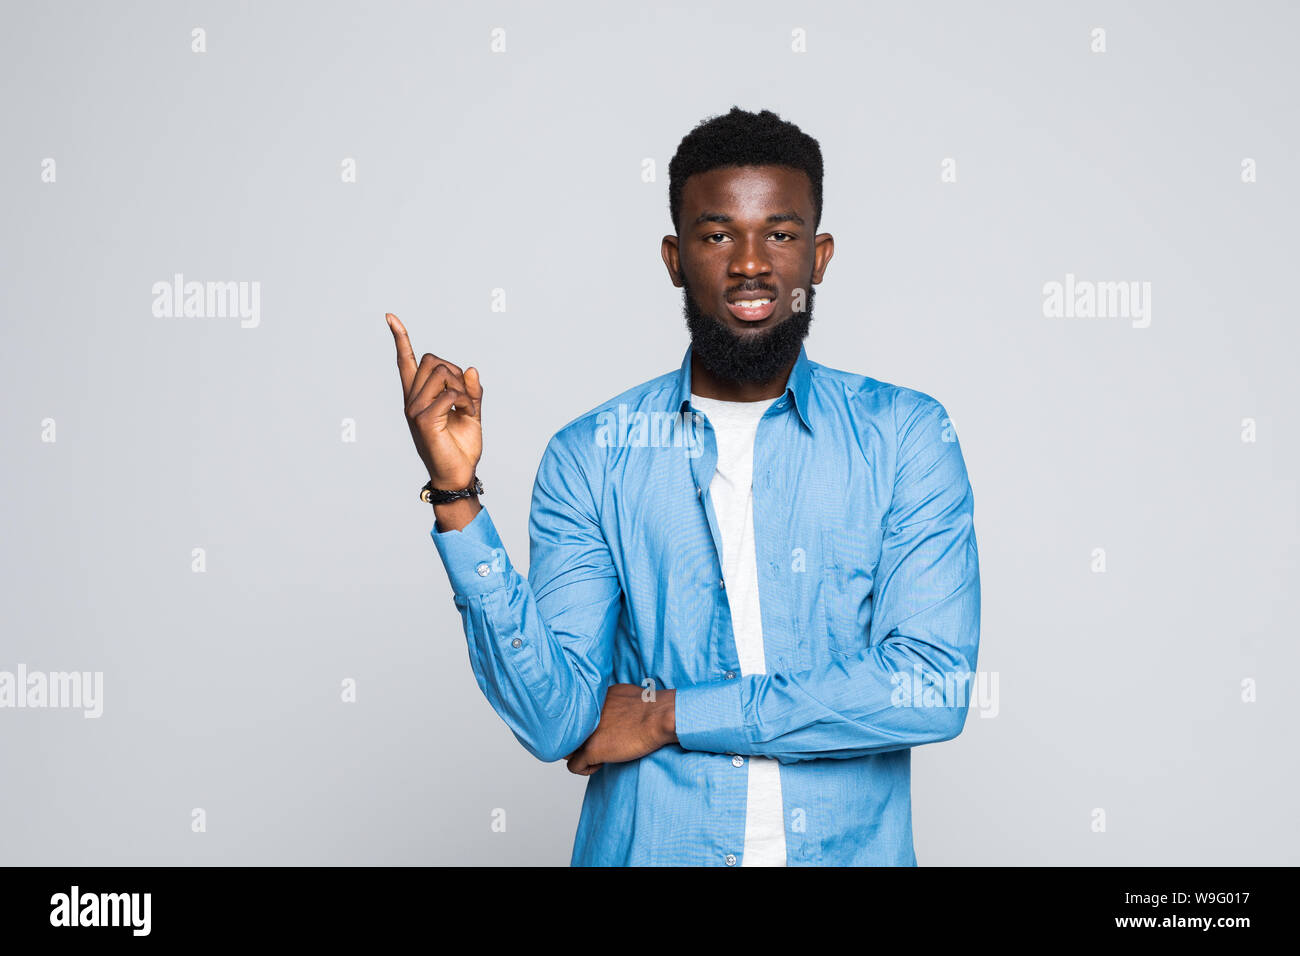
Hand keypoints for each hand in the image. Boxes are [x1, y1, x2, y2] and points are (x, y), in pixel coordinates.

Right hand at [385, 312, 482, 489]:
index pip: (406, 362)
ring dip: (462, 388)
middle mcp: (412, 400)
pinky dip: (466, 401)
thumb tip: (470, 368)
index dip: (400, 339)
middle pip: (431, 360)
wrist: (458, 475)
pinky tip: (467, 415)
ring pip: (441, 372)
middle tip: (464, 396)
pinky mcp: (423, 420)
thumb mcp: (471, 412)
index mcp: (418, 397)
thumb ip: (471, 390)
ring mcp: (414, 409)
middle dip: (454, 371)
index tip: (390, 317)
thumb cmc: (461, 446)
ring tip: (466, 408)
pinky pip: (450, 394)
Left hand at [565, 685, 676, 774]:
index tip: (601, 733)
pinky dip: (585, 769)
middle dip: (580, 741)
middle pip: (568, 733)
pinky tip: (600, 764)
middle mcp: (583, 716)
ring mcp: (586, 733)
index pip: (575, 718)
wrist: (658, 716)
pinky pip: (574, 766)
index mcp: (591, 701)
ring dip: (580, 755)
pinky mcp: (592, 750)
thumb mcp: (623, 693)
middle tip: (598, 746)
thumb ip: (610, 702)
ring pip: (566, 749)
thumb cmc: (651, 706)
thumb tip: (613, 711)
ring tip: (599, 756)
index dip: (586, 728)